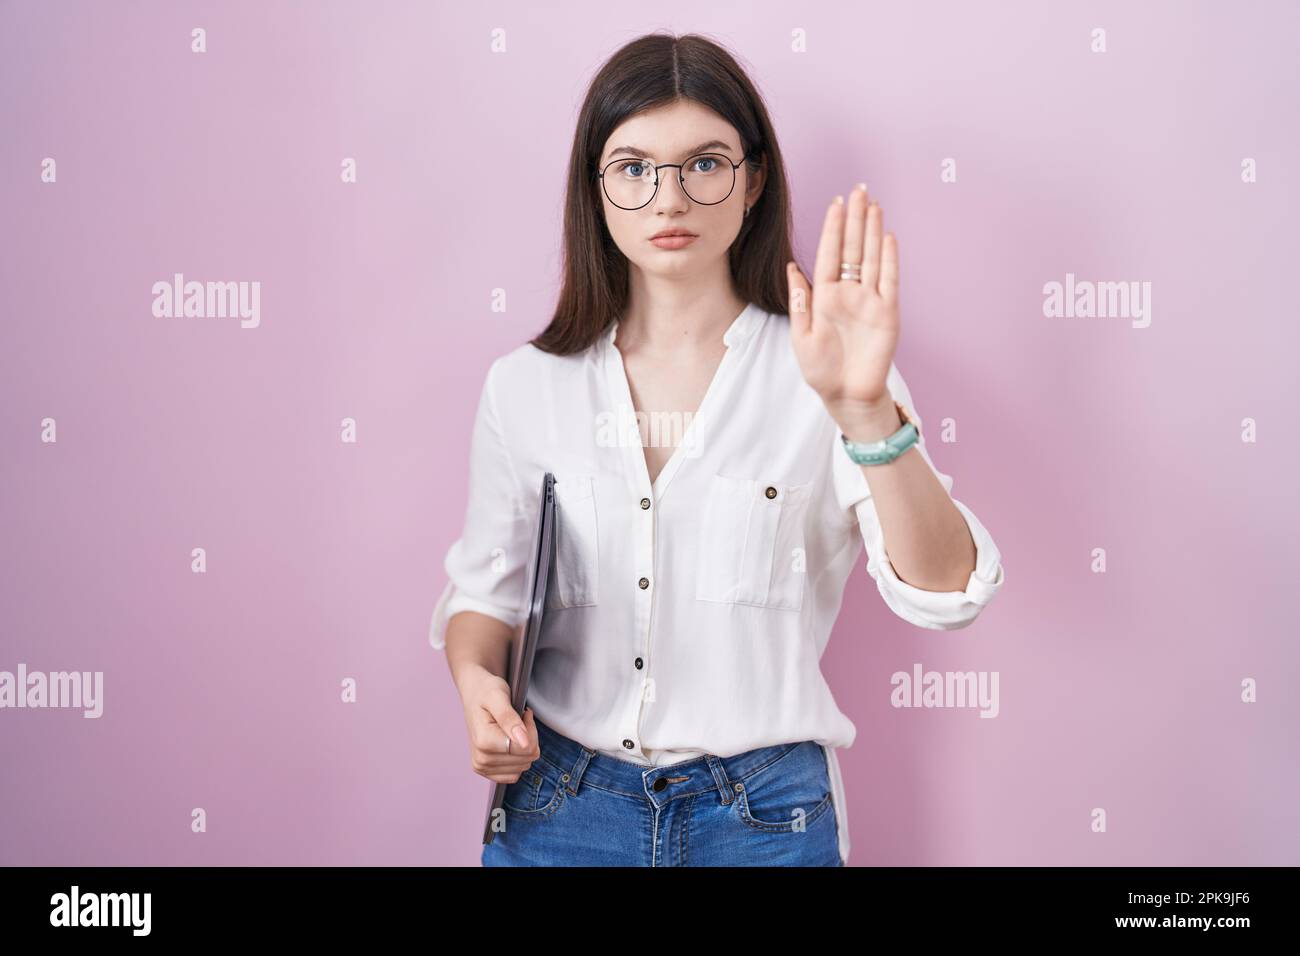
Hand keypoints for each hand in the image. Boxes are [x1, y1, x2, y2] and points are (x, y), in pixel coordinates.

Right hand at [460, 666, 538, 783]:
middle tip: (518, 719)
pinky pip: (515, 775)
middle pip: (527, 758)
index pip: (526, 749)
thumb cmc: (486, 692)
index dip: (531, 729)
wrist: (474, 694)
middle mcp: (481, 760)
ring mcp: (483, 767)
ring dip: (524, 746)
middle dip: (529, 737)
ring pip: (524, 765)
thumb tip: (524, 743)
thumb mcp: (499, 697)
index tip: (523, 714)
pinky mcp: (487, 771)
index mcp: (484, 742)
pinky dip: (518, 758)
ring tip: (513, 728)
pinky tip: (510, 741)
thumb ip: (510, 719)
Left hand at [786, 183, 900, 432]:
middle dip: (855, 219)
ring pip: (871, 257)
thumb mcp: (801, 335)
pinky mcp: (887, 313)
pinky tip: (887, 236)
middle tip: (859, 189)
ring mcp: (869, 301)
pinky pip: (889, 280)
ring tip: (874, 204)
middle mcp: (848, 293)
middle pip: (852, 248)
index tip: (836, 203)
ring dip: (872, 231)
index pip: (829, 254)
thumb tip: (791, 267)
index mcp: (824, 296)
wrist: (846, 396)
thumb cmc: (821, 371)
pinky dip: (888, 259)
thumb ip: (799, 300)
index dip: (833, 228)